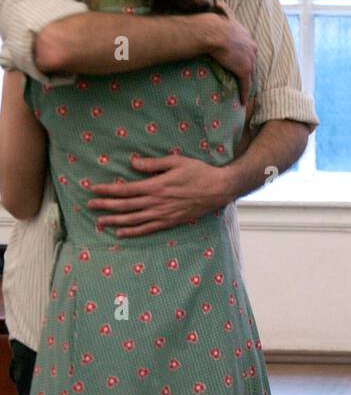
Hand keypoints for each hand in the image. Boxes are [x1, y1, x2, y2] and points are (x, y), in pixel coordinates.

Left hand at [87, 153, 230, 236]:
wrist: (217, 189)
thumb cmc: (198, 172)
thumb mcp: (176, 161)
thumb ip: (153, 164)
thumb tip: (133, 162)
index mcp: (156, 186)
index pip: (125, 189)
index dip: (108, 190)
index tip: (93, 189)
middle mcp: (156, 202)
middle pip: (125, 206)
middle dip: (105, 205)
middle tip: (89, 205)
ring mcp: (162, 214)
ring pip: (133, 220)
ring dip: (115, 221)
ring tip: (99, 222)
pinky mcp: (169, 222)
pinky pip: (147, 229)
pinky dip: (132, 232)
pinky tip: (120, 232)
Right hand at [208, 4, 256, 103]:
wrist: (213, 32)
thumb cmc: (214, 22)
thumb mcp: (222, 13)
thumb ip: (223, 10)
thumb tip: (218, 3)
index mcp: (246, 35)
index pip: (248, 48)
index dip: (245, 55)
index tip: (241, 60)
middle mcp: (251, 47)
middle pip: (253, 61)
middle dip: (250, 69)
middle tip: (246, 78)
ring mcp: (249, 59)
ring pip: (251, 75)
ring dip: (249, 84)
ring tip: (246, 92)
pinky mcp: (244, 70)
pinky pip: (246, 85)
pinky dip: (244, 93)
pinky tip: (243, 101)